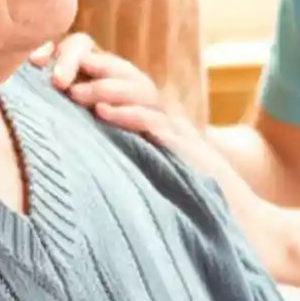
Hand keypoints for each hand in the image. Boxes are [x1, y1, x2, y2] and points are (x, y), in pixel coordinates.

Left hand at [32, 35, 287, 275]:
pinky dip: (129, 116)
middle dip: (94, 69)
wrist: (243, 231)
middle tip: (57, 72)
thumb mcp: (149, 176)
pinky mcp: (188, 151)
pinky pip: (156, 126)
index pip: (123, 84)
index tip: (56, 74)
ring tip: (73, 92)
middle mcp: (168, 122)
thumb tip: (78, 152)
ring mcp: (179, 134)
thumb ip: (125, 157)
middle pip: (130, 78)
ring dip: (105, 89)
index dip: (92, 72)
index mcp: (157, 125)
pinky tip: (102, 113)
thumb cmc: (191, 211)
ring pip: (141, 95)